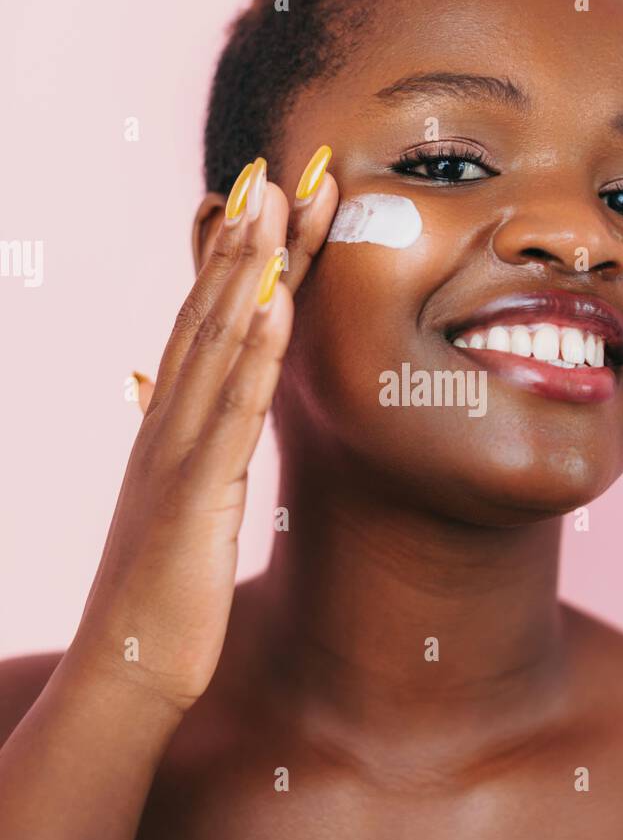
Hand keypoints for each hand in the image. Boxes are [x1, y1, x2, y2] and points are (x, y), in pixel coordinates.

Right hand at [74, 150, 337, 712]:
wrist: (125, 671)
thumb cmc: (160, 595)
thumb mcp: (179, 507)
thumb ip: (189, 451)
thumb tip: (188, 407)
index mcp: (173, 425)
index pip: (209, 326)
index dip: (240, 262)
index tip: (271, 203)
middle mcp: (170, 424)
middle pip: (213, 314)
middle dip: (249, 239)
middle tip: (281, 167)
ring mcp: (177, 453)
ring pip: (217, 344)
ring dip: (248, 269)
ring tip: (275, 201)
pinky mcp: (195, 494)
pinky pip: (231, 412)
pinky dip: (256, 352)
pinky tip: (277, 302)